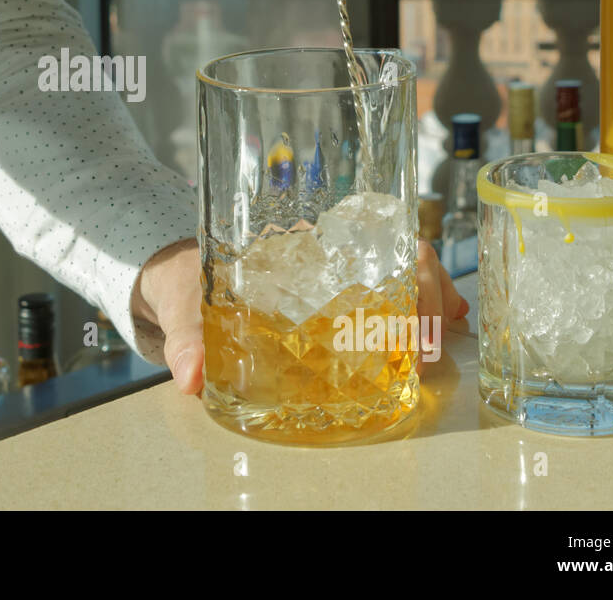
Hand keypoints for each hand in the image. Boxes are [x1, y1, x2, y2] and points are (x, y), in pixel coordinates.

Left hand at [134, 237, 468, 393]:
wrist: (171, 278)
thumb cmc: (181, 281)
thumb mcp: (180, 303)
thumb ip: (185, 338)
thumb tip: (191, 377)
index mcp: (291, 244)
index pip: (365, 234)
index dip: (402, 266)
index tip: (418, 309)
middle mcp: (319, 251)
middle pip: (395, 252)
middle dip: (425, 290)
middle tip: (429, 343)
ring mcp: (328, 273)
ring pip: (397, 269)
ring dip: (427, 300)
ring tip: (441, 340)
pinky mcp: (326, 300)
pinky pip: (381, 293)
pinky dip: (413, 309)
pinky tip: (435, 332)